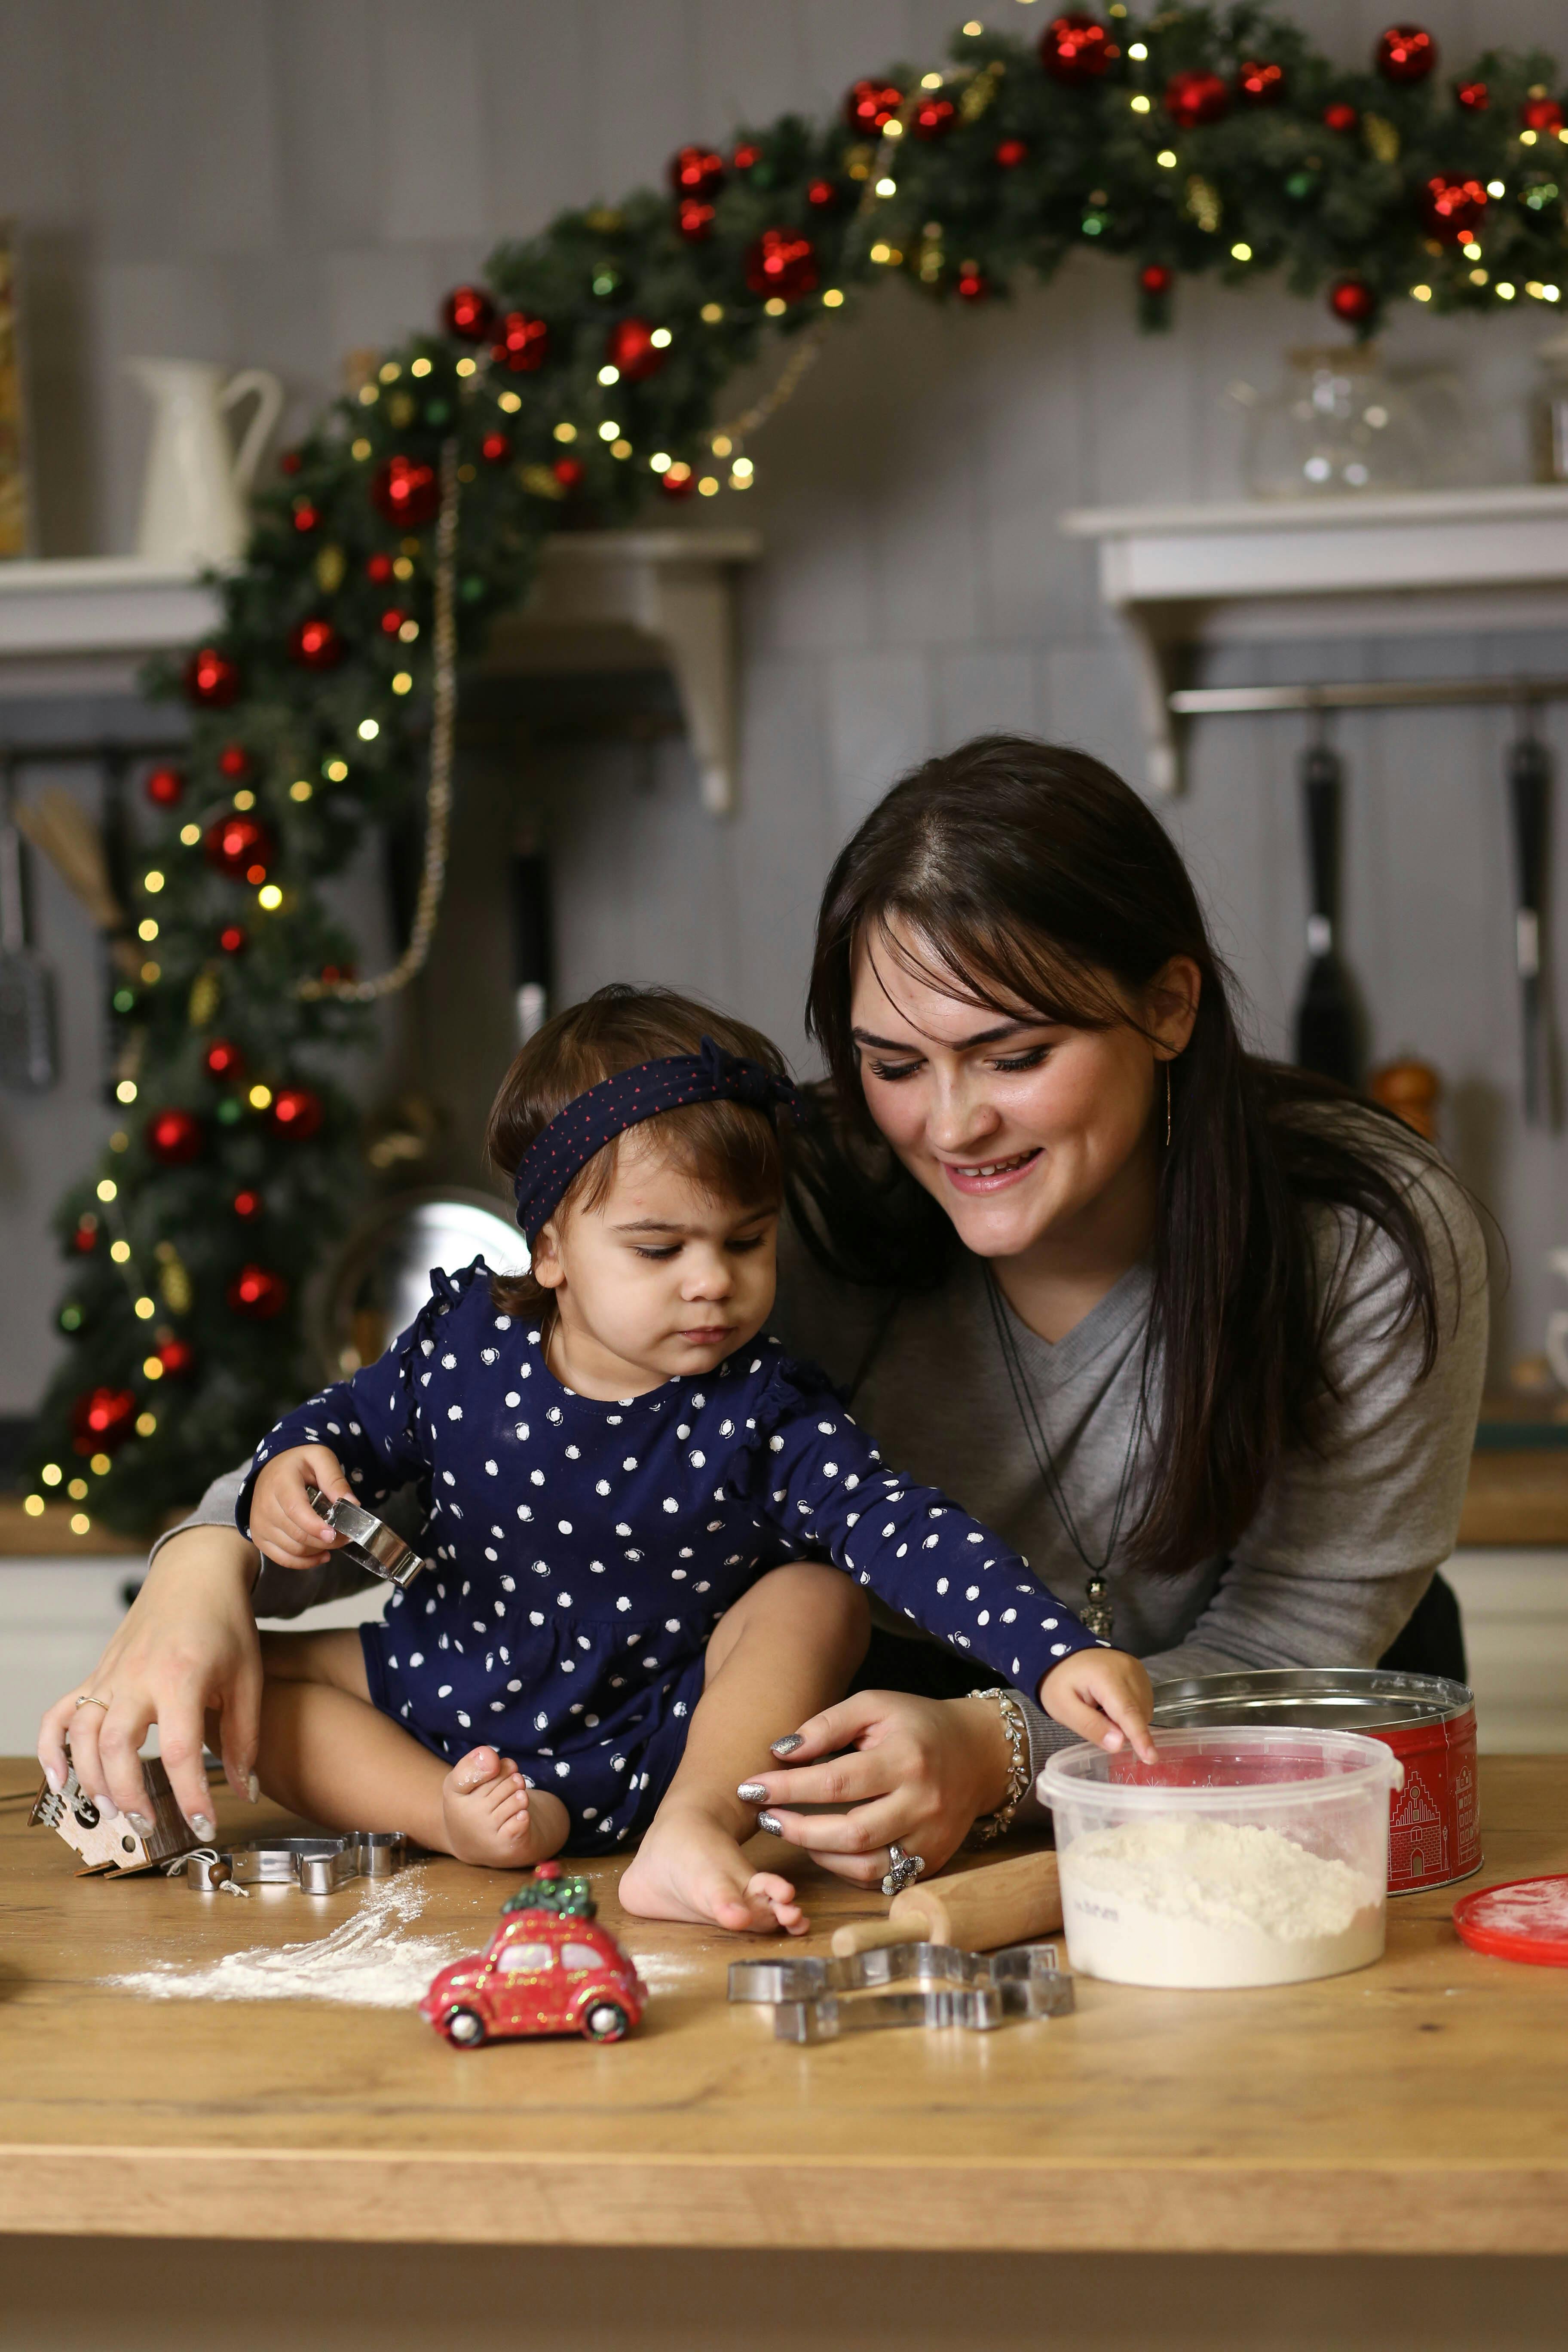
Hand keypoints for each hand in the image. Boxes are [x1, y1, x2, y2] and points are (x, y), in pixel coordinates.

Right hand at [37, 1525, 263, 1836]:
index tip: (205, 1824)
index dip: (191, 1794)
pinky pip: (60, 1713)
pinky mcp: (96, 1674)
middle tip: (148, 1824)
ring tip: (115, 1811)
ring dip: (93, 1780)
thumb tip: (245, 1791)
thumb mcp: (248, 1678)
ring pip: (84, 1736)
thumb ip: (245, 1739)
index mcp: (181, 1676)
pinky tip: (60, 1778)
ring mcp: (110, 1675)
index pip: (180, 1750)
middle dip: (129, 1794)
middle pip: (117, 1746)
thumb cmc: (225, 1625)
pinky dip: (52, 1747)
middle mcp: (137, 1677)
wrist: (196, 1575)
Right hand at [248, 1445, 353, 1570]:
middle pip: (297, 1534)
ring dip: (318, 1550)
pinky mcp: (260, 1537)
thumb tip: (353, 1504)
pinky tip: (321, 1555)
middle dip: (326, 1541)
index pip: (295, 1510)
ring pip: (293, 1550)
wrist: (273, 1467)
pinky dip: (304, 1562)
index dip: (315, 1526)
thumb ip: (335, 1479)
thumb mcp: (321, 1458)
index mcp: (280, 1483)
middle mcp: (265, 1507)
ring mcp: (260, 1524)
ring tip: (335, 1541)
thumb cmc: (299, 1462)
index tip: (335, 1535)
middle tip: (346, 1536)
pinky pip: (282, 1559)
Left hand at [735, 1688, 1014, 1887]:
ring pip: (866, 1865)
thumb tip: (780, 1751)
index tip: (750, 1788)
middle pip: (850, 1832)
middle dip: (797, 1829)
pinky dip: (845, 1869)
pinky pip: (881, 1879)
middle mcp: (922, 1803)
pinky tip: (823, 1849)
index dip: (787, 1788)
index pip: (836, 1782)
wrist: (980, 1753)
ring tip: (789, 1832)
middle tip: (764, 1818)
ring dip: (817, 1853)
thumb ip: (827, 1725)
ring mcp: (930, 1839)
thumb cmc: (916, 1724)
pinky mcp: (932, 1862)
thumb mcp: (874, 1706)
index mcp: (906, 1758)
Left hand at [1039, 1647, 1155, 1764]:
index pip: (1127, 1711)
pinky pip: (1143, 1701)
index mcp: (1105, 1677)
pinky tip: (1112, 1704)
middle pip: (1137, 1713)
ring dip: (1127, 1720)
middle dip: (1123, 1728)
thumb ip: (1090, 1726)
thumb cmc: (1059, 1682)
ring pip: (1143, 1710)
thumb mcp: (1063, 1708)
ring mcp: (1136, 1668)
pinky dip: (1131, 1711)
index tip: (1151, 1758)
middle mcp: (1127, 1669)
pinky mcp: (1140, 1671)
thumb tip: (1118, 1744)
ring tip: (1101, 1710)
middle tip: (1095, 1718)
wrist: (1062, 1653)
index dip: (1140, 1736)